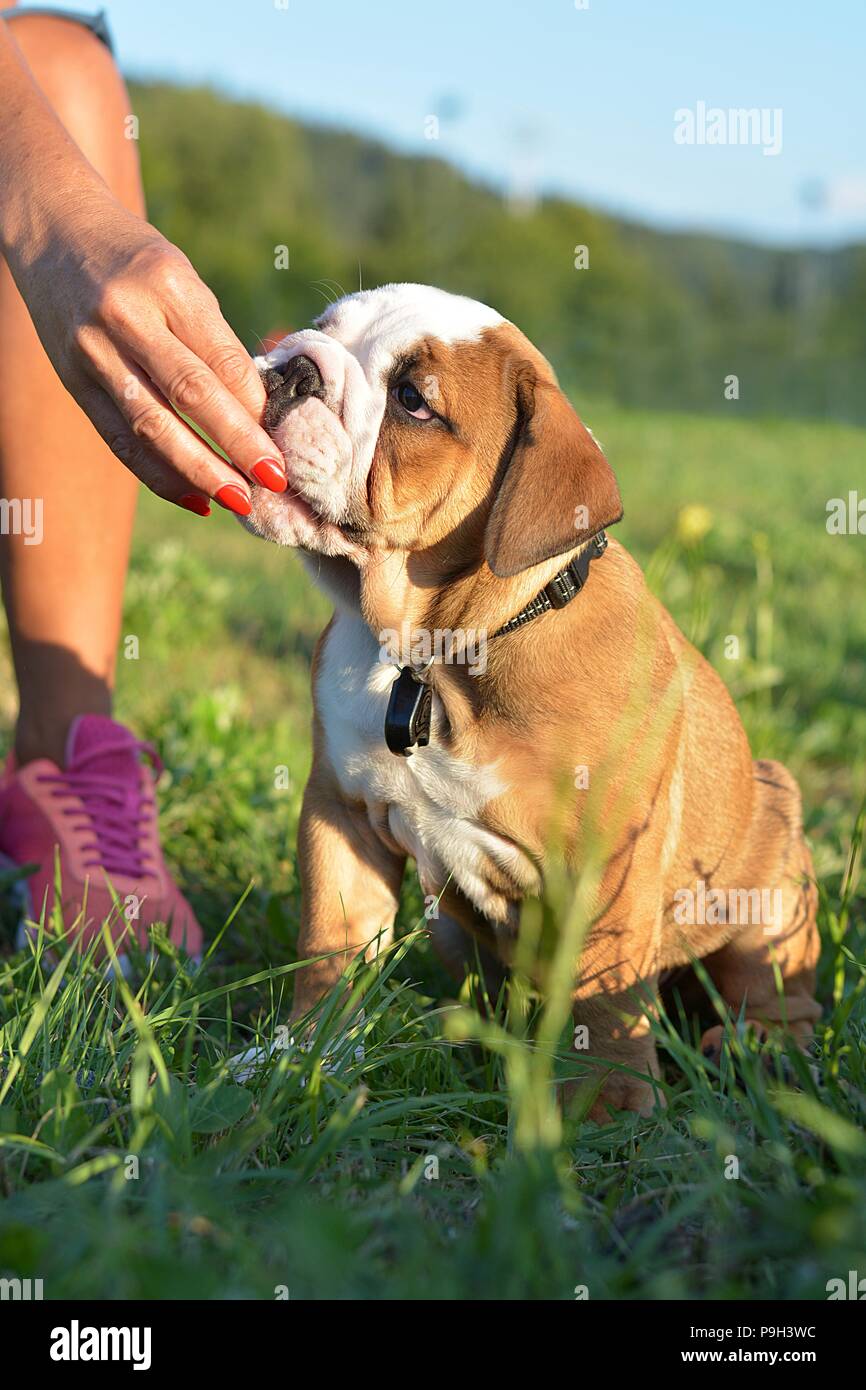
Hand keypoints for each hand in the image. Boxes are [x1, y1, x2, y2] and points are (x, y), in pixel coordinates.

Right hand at [9, 195, 284, 514]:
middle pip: (190, 393)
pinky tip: (195, 499)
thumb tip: (258, 412)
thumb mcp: (181, 278)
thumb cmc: (135, 260)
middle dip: (237, 444)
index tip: (286, 443)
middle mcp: (126, 316)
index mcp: (167, 283)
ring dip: (199, 471)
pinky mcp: (73, 381)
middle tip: (275, 480)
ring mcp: (93, 350)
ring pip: (151, 425)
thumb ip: (213, 338)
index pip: (221, 358)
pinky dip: (159, 474)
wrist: (53, 230)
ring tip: (239, 500)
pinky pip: (120, 438)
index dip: (256, 408)